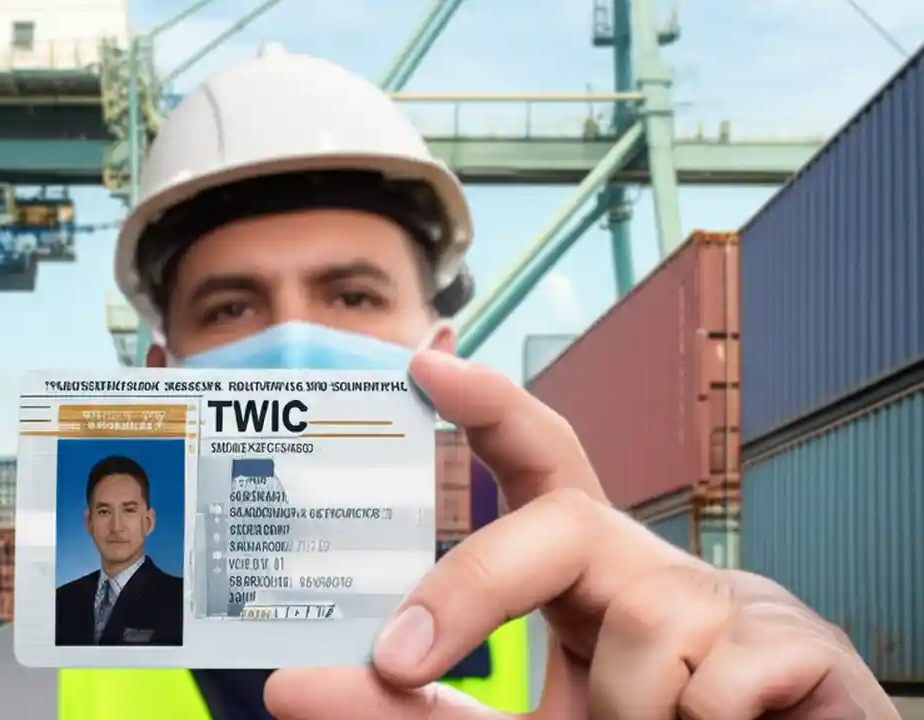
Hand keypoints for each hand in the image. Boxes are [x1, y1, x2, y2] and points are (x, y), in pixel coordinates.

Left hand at [265, 350, 896, 718]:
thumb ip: (413, 710)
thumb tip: (289, 686)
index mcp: (581, 575)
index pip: (537, 465)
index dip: (488, 405)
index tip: (426, 361)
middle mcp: (646, 566)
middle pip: (561, 520)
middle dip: (475, 584)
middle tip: (401, 658)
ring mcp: (724, 600)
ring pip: (642, 621)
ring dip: (618, 708)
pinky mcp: (797, 646)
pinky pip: (715, 683)